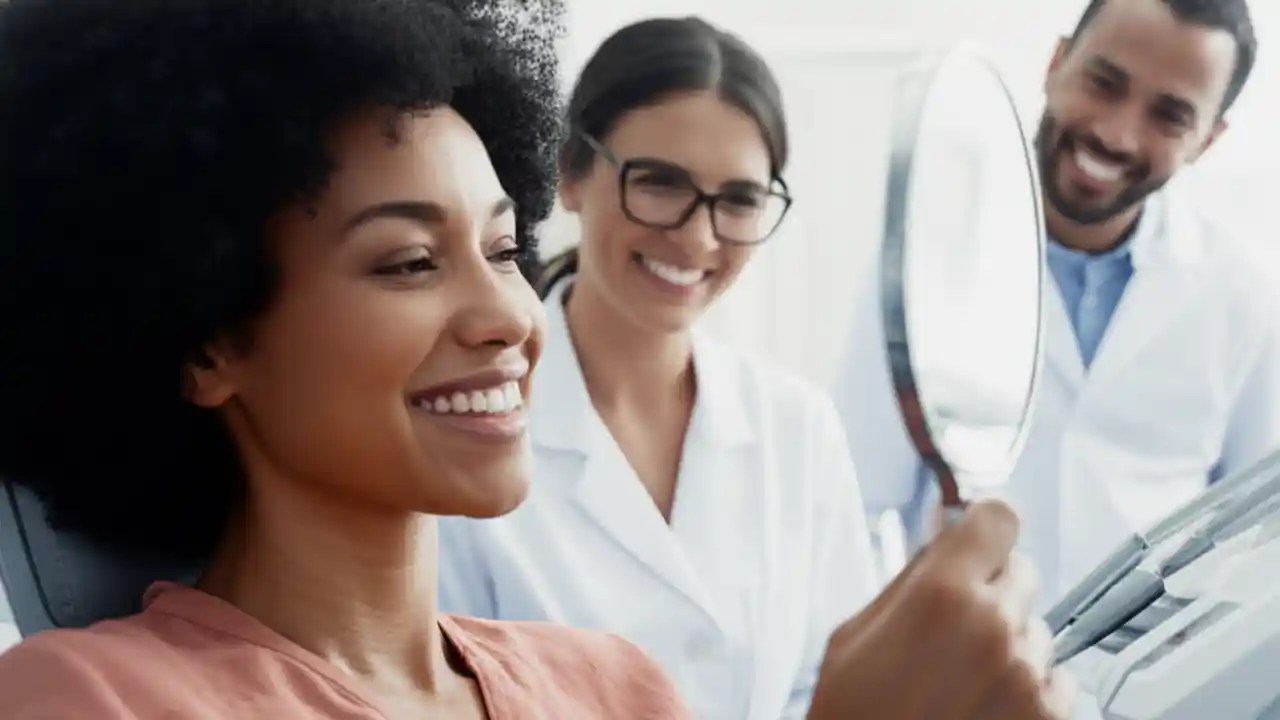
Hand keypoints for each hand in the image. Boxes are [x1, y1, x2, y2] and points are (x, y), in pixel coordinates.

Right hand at [808, 500, 1076, 719]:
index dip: (985, 529)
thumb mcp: (853, 635)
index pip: (1000, 519)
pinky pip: (1058, 680)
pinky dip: (1031, 689)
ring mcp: (1029, 675)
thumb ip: (908, 583)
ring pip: (1038, 628)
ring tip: (964, 679)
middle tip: (957, 624)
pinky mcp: (1049, 717)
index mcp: (941, 594)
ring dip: (1010, 642)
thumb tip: (941, 546)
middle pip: (1023, 571)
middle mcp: (996, 626)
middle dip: (992, 588)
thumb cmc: (852, 718)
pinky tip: (986, 707)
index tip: (977, 540)